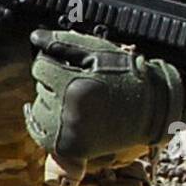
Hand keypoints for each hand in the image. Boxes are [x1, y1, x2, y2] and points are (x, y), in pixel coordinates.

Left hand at [25, 30, 185, 170]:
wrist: (151, 108)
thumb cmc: (126, 75)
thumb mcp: (97, 51)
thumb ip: (61, 42)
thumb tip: (35, 37)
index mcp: (72, 85)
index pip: (40, 67)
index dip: (52, 61)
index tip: (67, 62)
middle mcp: (67, 113)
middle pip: (39, 89)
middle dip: (53, 82)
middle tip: (77, 82)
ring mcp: (68, 134)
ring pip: (38, 112)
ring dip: (48, 103)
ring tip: (73, 98)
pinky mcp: (71, 149)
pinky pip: (42, 136)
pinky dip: (43, 125)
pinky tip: (52, 114)